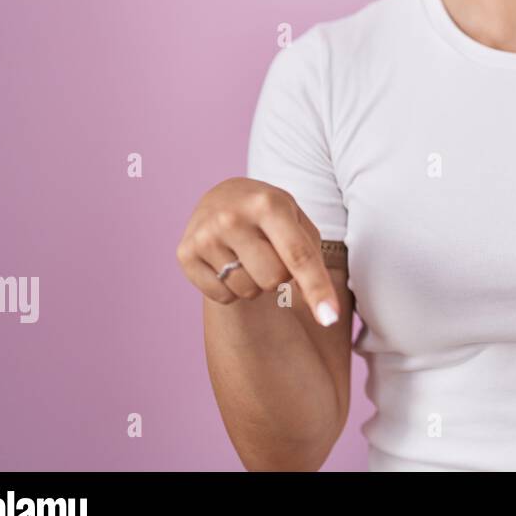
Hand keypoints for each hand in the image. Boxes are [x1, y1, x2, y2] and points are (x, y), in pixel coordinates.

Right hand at [176, 177, 341, 326]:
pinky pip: (222, 296)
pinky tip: (226, 262)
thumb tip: (324, 310)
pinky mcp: (185, 253)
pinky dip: (231, 288)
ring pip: (248, 290)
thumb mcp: (297, 221)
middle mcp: (233, 217)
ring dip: (255, 282)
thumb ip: (312, 259)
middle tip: (269, 252)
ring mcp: (205, 235)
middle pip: (274, 279)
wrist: (222, 196)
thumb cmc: (271, 215)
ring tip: (247, 256)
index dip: (317, 288)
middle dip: (279, 274)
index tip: (330, 318)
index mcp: (268, 204)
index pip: (298, 255)